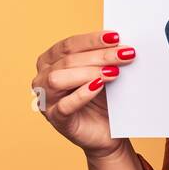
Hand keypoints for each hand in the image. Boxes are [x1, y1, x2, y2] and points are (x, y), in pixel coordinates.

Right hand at [32, 31, 136, 160]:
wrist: (107, 132)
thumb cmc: (102, 100)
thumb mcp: (103, 73)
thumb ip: (104, 58)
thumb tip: (119, 42)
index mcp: (50, 61)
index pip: (69, 45)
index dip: (92, 40)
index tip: (115, 37)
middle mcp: (43, 78)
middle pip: (68, 60)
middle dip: (99, 55)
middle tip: (125, 53)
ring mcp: (46, 100)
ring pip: (59, 79)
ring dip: (89, 72)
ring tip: (114, 71)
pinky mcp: (56, 120)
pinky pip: (64, 106)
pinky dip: (81, 94)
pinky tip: (98, 86)